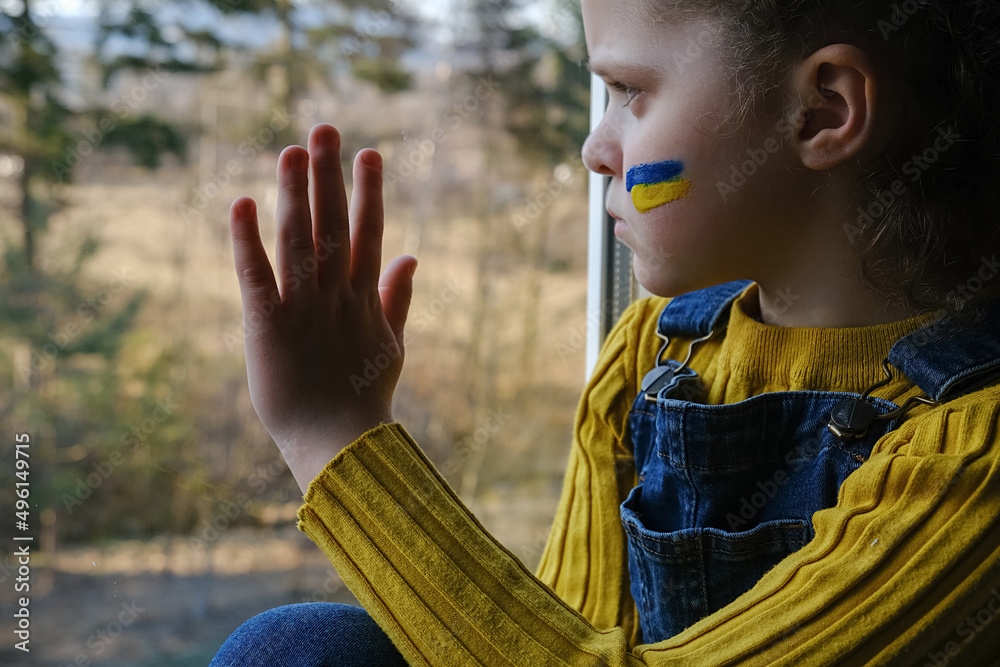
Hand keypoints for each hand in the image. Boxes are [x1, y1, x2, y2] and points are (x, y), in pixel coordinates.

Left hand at [230, 123, 416, 493]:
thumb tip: (412, 255)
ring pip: (300, 241)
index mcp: (364, 299)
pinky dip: (248, 241)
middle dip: (330, 177)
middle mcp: (337, 297)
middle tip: (324, 129)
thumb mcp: (391, 345)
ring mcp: (304, 310)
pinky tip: (242, 204)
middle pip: (335, 226)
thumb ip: (398, 296)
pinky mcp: (268, 327)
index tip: (369, 153)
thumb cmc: (362, 397)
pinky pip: (257, 277)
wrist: (338, 445)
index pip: (369, 234)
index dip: (370, 192)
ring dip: (295, 195)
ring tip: (290, 151)